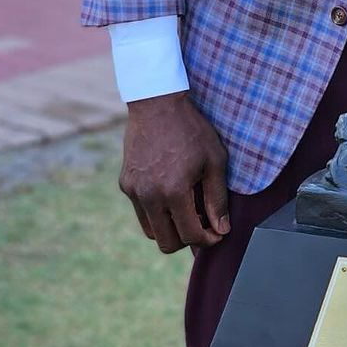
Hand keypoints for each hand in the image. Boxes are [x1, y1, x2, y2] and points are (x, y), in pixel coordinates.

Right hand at [119, 92, 229, 252]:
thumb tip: (221, 229)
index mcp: (173, 191)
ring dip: (170, 228)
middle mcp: (149, 196)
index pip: (190, 235)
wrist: (157, 104)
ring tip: (188, 210)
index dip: (207, 240)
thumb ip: (217, 199)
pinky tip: (172, 194)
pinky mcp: (125, 184)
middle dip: (187, 240)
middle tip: (202, 226)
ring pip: (151, 231)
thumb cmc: (191, 129)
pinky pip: (141, 211)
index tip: (217, 234)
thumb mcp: (214, 161)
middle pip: (166, 243)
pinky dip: (157, 212)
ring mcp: (133, 191)